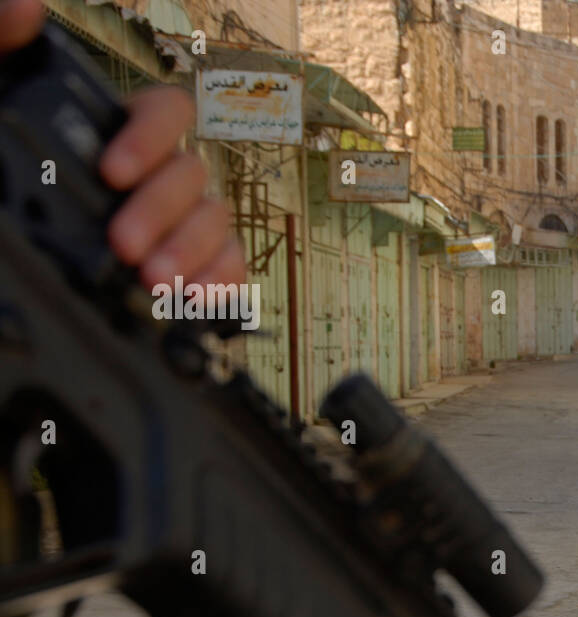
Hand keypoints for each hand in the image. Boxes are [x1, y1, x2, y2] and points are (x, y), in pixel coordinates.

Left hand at [1, 0, 243, 291]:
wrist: (0, 263)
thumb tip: (25, 9)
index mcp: (120, 130)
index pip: (167, 111)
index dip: (150, 138)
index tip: (111, 172)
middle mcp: (158, 174)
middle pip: (191, 175)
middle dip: (160, 212)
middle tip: (123, 244)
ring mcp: (179, 221)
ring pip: (214, 222)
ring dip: (189, 250)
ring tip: (154, 281)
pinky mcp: (191, 267)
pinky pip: (228, 266)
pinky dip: (220, 281)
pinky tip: (193, 298)